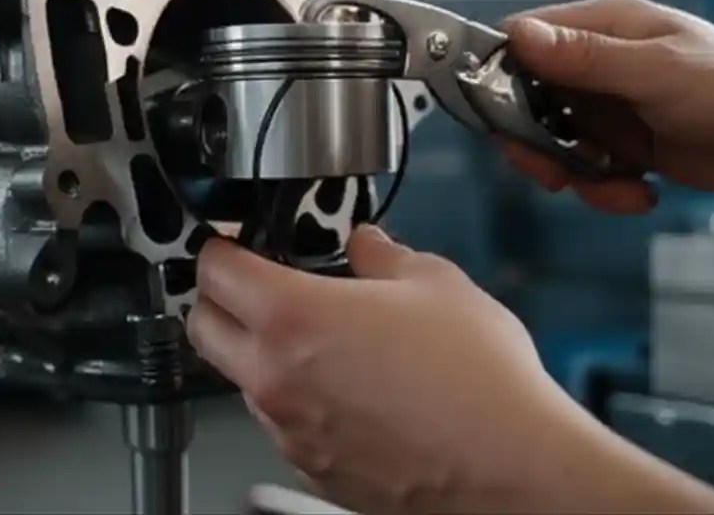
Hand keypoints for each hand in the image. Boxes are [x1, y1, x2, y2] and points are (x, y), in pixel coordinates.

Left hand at [187, 226, 589, 513]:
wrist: (510, 466)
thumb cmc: (477, 381)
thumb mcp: (435, 282)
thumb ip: (384, 255)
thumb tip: (367, 246)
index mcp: (293, 317)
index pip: (214, 269)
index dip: (224, 246)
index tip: (240, 243)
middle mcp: (275, 379)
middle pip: (204, 327)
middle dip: (223, 300)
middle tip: (264, 284)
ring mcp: (290, 432)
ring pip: (244, 380)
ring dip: (265, 355)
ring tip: (330, 342)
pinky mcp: (313, 471)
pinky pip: (284, 425)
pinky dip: (301, 403)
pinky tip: (355, 392)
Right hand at [500, 0, 713, 212]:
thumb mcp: (655, 72)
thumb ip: (584, 57)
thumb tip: (517, 35)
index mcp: (604, 27)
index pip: (522, 41)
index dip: (498, 78)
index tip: (500, 120)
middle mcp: (600, 64)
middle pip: (528, 102)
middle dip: (535, 145)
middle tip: (554, 175)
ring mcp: (612, 107)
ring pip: (555, 144)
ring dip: (576, 175)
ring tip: (618, 185)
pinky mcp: (627, 145)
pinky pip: (589, 170)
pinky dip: (605, 190)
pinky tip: (642, 194)